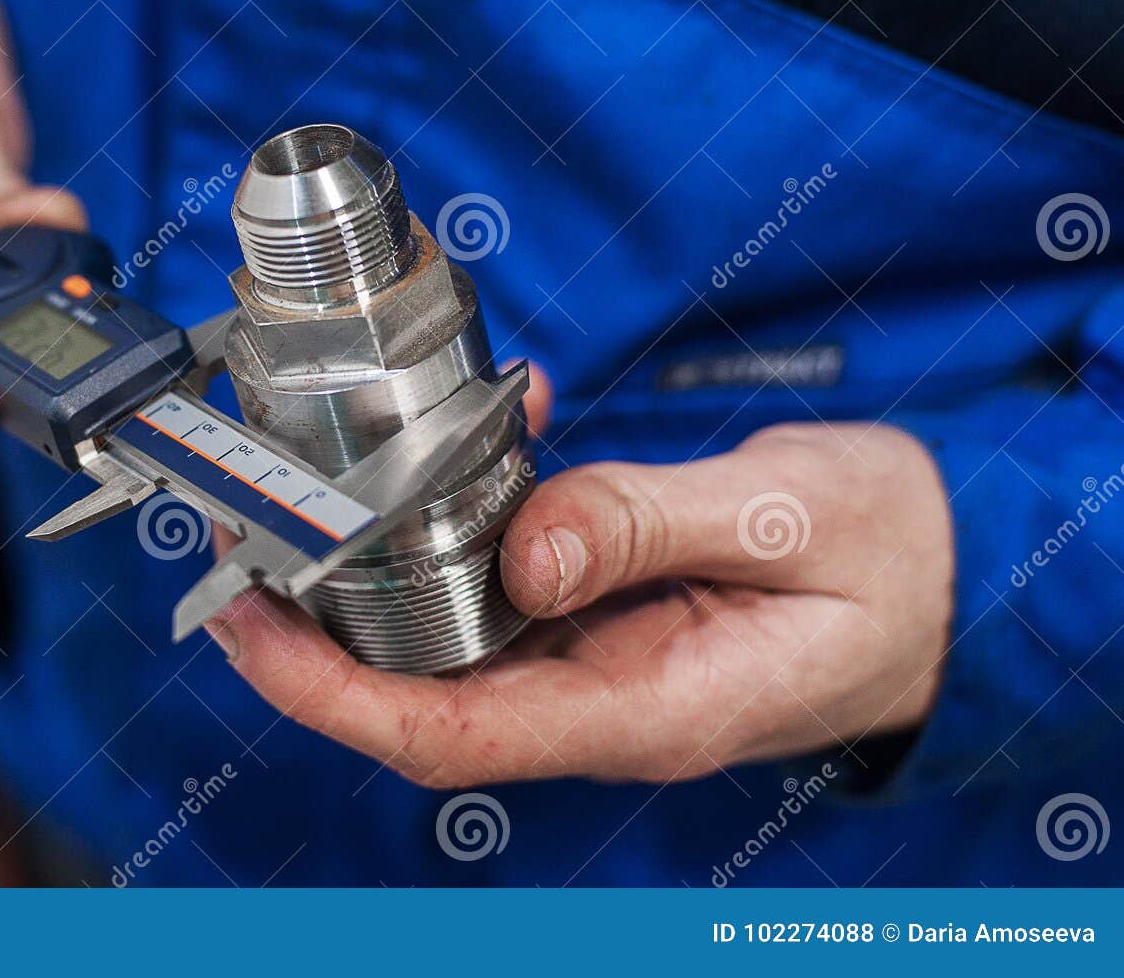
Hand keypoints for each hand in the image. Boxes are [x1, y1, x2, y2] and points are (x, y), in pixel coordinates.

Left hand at [208, 420, 953, 788]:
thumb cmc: (889, 555)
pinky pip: (500, 593)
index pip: (453, 734)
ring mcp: (595, 669)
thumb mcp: (785, 513)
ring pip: (446, 650)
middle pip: (420, 701)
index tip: (252, 634)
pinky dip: (459, 529)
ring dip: (370, 585)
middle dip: (316, 642)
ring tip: (303, 511)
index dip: (333, 695)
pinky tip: (461, 453)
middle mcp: (602, 705)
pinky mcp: (598, 624)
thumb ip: (644, 524)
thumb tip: (524, 546)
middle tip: (242, 552)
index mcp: (647, 708)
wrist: (945, 578)